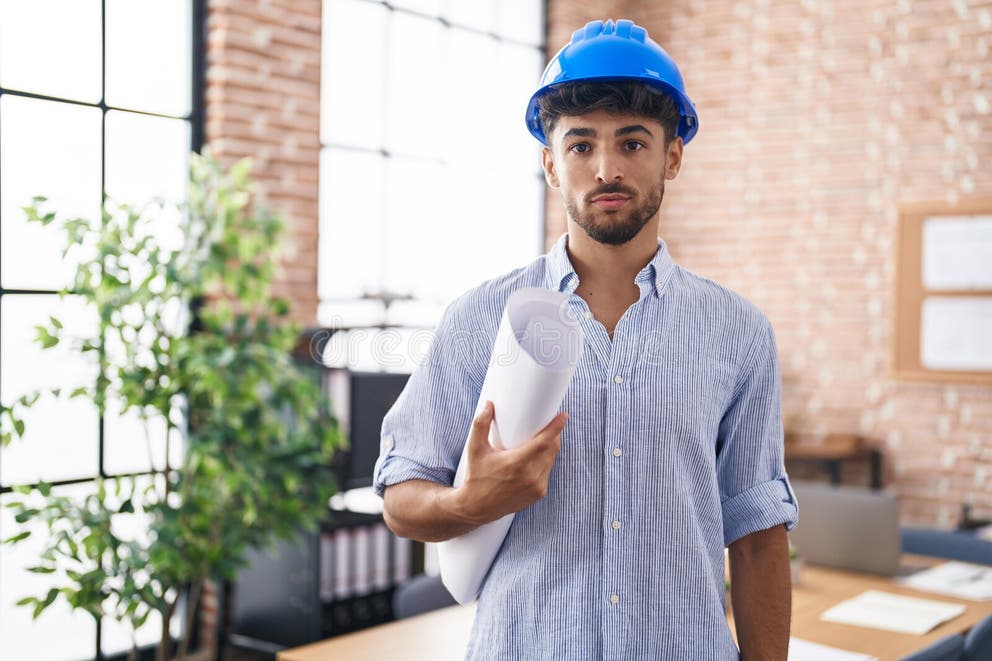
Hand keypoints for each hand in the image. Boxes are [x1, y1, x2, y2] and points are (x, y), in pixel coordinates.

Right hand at [451, 401, 567, 525]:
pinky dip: (546, 462)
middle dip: (554, 435)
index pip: (543, 442)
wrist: (478, 508)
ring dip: (551, 448)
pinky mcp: (538, 494)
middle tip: (550, 423)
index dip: (555, 428)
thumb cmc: (476, 477)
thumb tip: (488, 405)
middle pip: (551, 450)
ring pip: (551, 461)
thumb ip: (481, 425)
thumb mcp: (475, 449)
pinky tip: (540, 457)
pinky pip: (547, 472)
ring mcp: (536, 487)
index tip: (563, 416)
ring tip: (545, 438)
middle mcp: (530, 477)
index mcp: (516, 464)